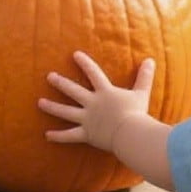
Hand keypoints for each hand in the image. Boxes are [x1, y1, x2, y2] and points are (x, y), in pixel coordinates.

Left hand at [39, 51, 155, 153]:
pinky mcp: (86, 134)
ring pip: (66, 112)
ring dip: (52, 107)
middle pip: (73, 91)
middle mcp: (92, 104)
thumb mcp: (142, 92)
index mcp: (105, 92)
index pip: (93, 73)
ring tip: (40, 102)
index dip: (84, 63)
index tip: (74, 54)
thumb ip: (145, 76)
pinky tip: (46, 135)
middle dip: (60, 83)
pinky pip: (69, 135)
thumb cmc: (137, 113)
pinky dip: (58, 136)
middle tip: (49, 76)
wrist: (130, 133)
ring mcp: (87, 119)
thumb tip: (151, 60)